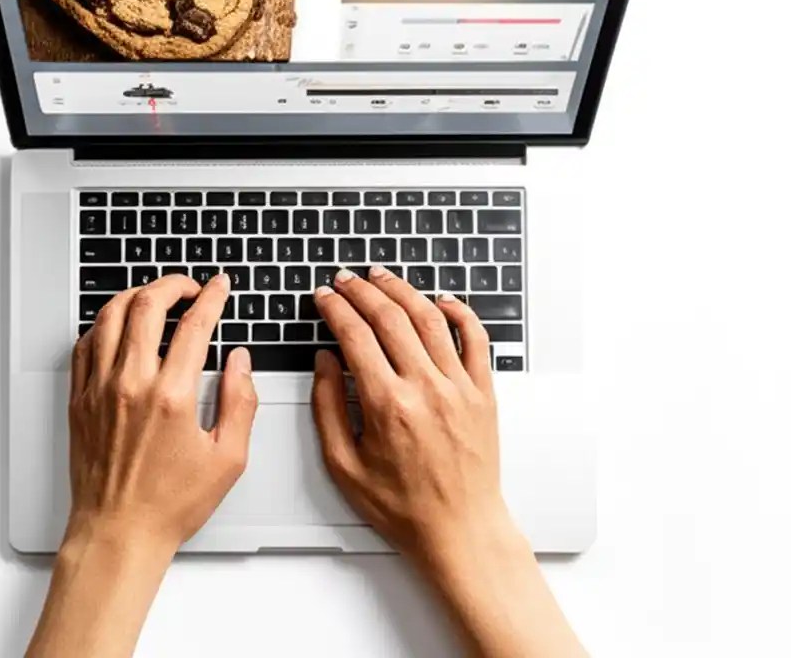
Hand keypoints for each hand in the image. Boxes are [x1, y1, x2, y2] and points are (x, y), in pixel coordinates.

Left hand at [67, 273, 256, 550]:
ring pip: (109, 316)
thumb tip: (240, 362)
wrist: (118, 532)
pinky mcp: (79, 399)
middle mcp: (131, 385)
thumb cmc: (169, 505)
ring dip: (135, 295)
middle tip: (189, 287)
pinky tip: (117, 326)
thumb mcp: (228, 459)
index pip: (194, 325)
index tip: (219, 287)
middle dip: (173, 285)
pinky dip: (102, 323)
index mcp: (171, 397)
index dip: (211, 297)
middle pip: (147, 305)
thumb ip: (240, 402)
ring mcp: (99, 389)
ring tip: (154, 296)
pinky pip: (84, 344)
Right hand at [311, 267, 586, 657]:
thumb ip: (328, 407)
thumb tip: (325, 362)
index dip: (335, 309)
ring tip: (382, 278)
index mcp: (387, 406)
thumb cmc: (402, 506)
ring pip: (430, 319)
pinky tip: (441, 300)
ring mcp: (459, 388)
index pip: (355, 336)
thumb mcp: (344, 464)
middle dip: (362, 292)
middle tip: (346, 281)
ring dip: (402, 291)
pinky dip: (459, 312)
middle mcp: (426, 389)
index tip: (324, 298)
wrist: (459, 529)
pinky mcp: (483, 393)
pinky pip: (476, 340)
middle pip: (391, 318)